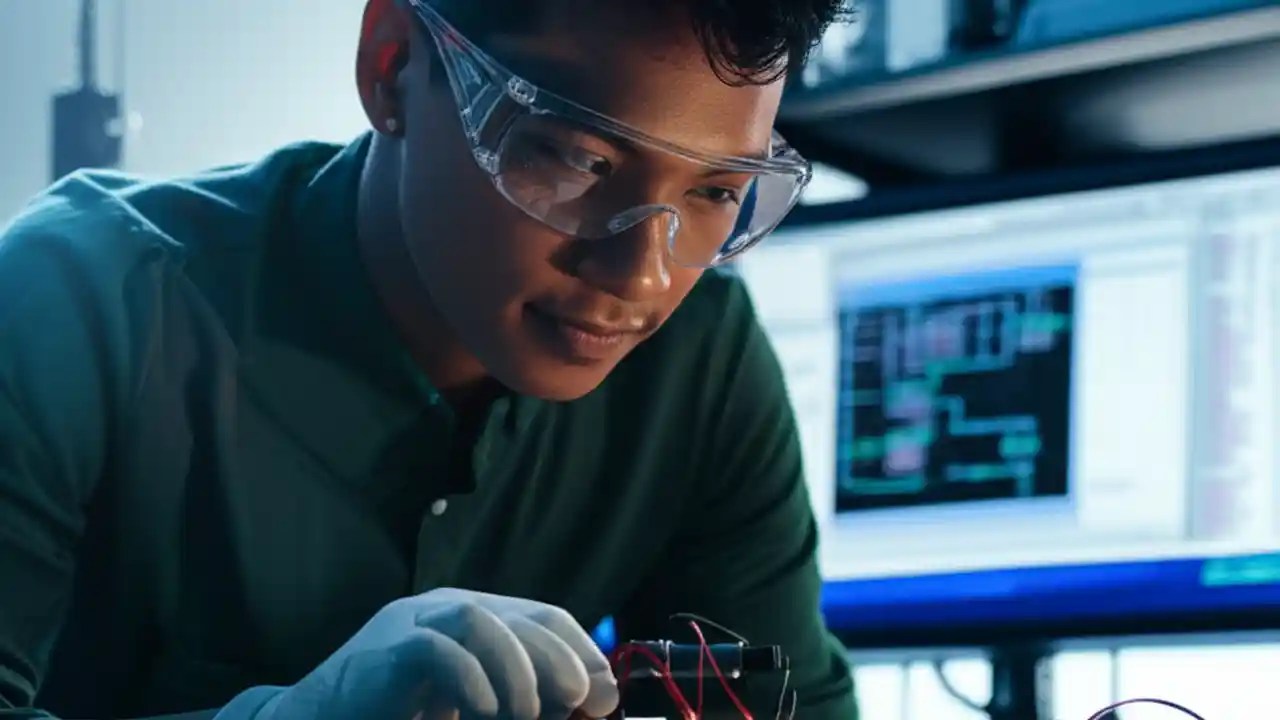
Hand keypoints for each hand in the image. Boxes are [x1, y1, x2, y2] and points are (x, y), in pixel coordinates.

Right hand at [213, 588, 619, 719]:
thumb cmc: (399, 718)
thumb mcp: (474, 708)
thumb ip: (521, 702)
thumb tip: (590, 703)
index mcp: (470, 622)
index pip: (541, 617)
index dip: (580, 652)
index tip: (604, 696)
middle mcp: (442, 613)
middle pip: (519, 615)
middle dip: (560, 659)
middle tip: (579, 702)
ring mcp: (407, 627)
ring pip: (478, 618)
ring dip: (516, 669)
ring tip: (524, 714)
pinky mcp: (380, 655)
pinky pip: (434, 650)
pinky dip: (469, 680)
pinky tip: (484, 712)